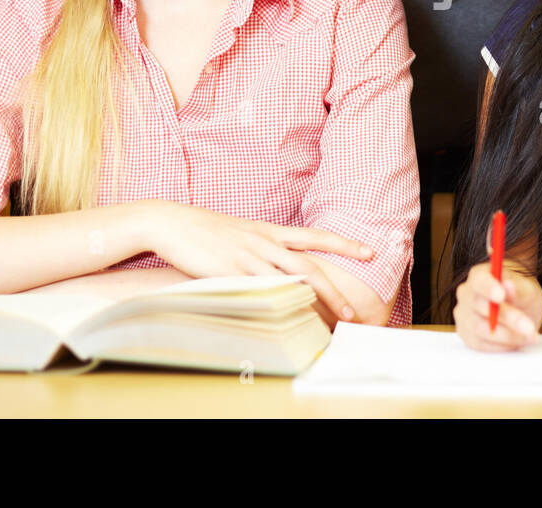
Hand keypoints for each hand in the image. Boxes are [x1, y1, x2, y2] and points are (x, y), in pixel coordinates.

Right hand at [142, 202, 373, 322]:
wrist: (172, 222)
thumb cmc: (204, 230)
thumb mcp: (241, 232)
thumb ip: (261, 245)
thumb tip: (278, 263)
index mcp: (268, 230)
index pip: (315, 236)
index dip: (344, 243)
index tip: (369, 252)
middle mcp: (265, 242)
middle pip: (311, 266)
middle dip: (336, 289)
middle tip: (353, 310)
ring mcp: (249, 257)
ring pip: (292, 280)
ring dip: (316, 302)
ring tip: (333, 319)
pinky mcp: (230, 271)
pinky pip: (261, 290)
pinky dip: (280, 303)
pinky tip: (293, 317)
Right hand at [453, 225, 541, 350]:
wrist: (518, 307)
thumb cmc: (521, 294)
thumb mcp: (527, 290)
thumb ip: (518, 290)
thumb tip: (508, 286)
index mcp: (479, 275)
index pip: (479, 281)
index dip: (488, 288)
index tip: (501, 296)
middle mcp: (466, 294)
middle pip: (481, 307)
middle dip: (507, 318)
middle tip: (529, 327)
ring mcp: (463, 315)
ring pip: (481, 329)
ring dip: (508, 336)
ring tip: (530, 336)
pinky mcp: (467, 335)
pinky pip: (482, 344)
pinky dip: (502, 346)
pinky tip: (517, 341)